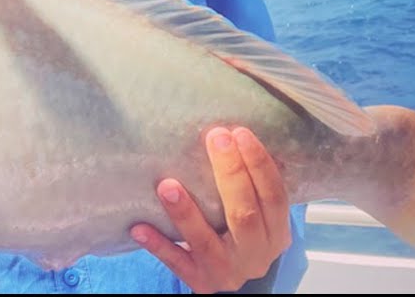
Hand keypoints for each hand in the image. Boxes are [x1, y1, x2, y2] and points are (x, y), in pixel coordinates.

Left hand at [130, 127, 290, 293]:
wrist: (232, 279)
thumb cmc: (241, 234)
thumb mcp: (258, 217)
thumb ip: (249, 187)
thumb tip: (228, 133)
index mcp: (276, 234)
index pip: (274, 197)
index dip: (259, 164)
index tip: (239, 132)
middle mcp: (255, 256)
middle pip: (244, 214)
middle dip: (230, 174)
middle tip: (214, 137)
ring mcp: (227, 272)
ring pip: (205, 241)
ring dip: (186, 213)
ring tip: (166, 185)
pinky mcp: (200, 283)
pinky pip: (176, 262)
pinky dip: (158, 245)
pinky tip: (138, 227)